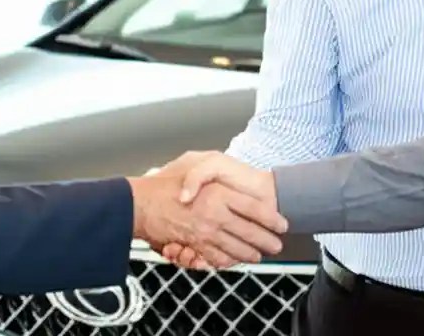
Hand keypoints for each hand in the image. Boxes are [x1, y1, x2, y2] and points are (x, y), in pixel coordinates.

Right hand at [127, 157, 285, 268]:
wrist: (140, 202)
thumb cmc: (167, 180)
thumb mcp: (196, 162)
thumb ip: (216, 171)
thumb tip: (232, 188)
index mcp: (219, 193)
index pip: (254, 209)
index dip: (272, 219)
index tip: (282, 224)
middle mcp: (215, 214)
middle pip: (250, 232)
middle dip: (267, 241)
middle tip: (277, 245)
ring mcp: (205, 232)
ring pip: (236, 248)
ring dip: (250, 254)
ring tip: (259, 255)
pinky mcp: (194, 245)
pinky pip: (216, 257)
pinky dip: (227, 261)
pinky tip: (234, 261)